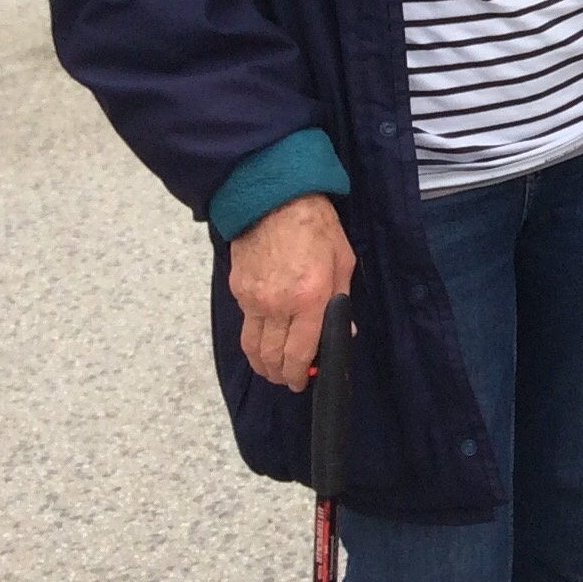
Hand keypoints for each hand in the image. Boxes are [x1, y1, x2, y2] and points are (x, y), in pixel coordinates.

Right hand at [228, 193, 354, 389]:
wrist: (275, 200)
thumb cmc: (316, 226)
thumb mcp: (344, 261)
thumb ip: (342, 299)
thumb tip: (343, 330)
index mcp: (310, 298)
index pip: (300, 352)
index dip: (301, 373)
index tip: (305, 381)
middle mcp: (278, 304)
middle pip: (272, 357)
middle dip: (282, 375)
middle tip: (291, 379)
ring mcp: (254, 299)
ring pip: (253, 348)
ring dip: (264, 365)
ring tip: (275, 370)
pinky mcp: (239, 291)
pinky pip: (246, 326)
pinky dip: (254, 341)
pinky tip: (265, 341)